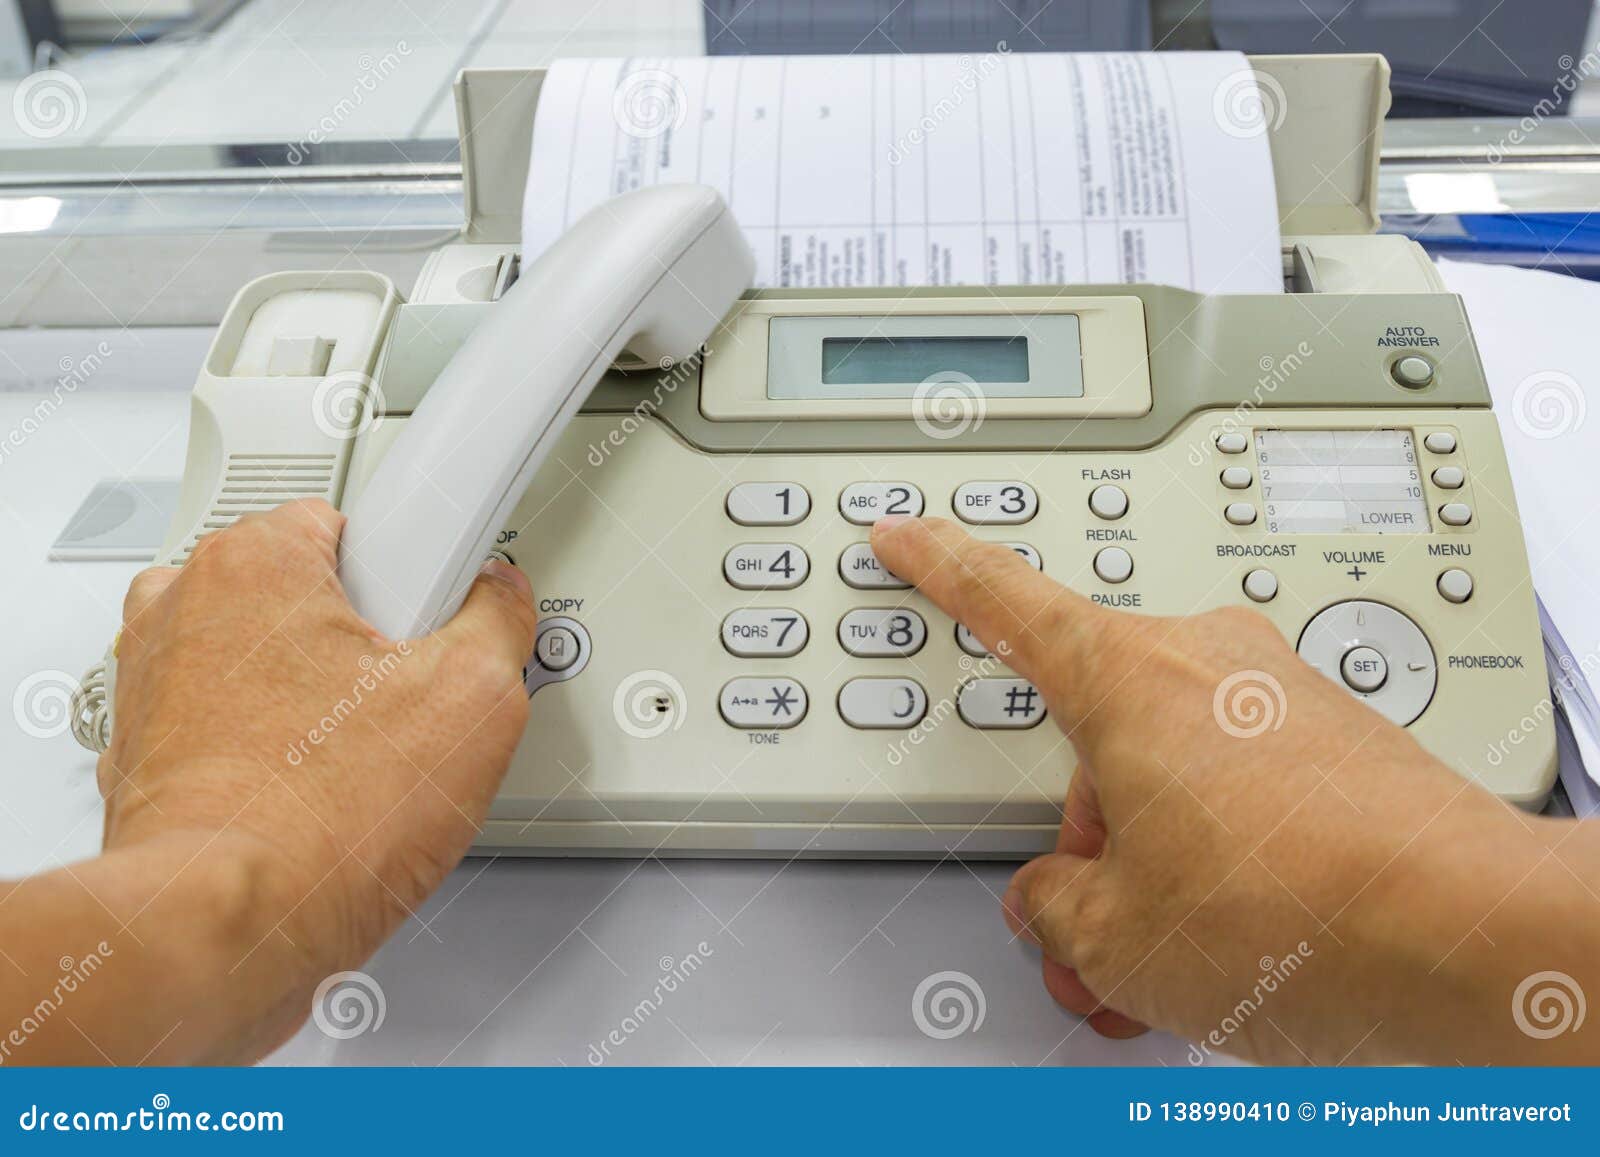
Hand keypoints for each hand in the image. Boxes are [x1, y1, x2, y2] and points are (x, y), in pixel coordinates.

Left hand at [93, 499, 536, 1059]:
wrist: (226, 936)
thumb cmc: (315, 826)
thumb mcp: (476, 700)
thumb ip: (499, 619)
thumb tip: (500, 601)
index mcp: (254, 561)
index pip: (366, 521)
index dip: (425, 574)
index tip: (445, 608)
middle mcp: (185, 607)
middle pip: (318, 591)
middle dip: (372, 639)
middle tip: (409, 700)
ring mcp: (161, 682)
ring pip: (277, 658)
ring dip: (322, 693)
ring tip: (368, 754)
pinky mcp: (153, 752)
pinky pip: (240, 722)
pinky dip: (280, 746)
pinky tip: (325, 791)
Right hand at [872, 515, 1599, 1064]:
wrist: (1467, 933)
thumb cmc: (1296, 911)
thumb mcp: (1114, 936)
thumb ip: (1051, 905)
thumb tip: (1058, 897)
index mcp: (1124, 676)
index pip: (1005, 599)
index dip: (942, 568)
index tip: (912, 536)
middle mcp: (1205, 659)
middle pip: (1097, 737)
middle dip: (1088, 840)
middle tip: (1097, 931)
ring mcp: (1279, 692)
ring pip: (1172, 771)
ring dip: (1157, 864)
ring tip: (1183, 963)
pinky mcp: (1337, 735)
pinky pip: (1242, 784)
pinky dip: (1223, 855)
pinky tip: (1240, 934)